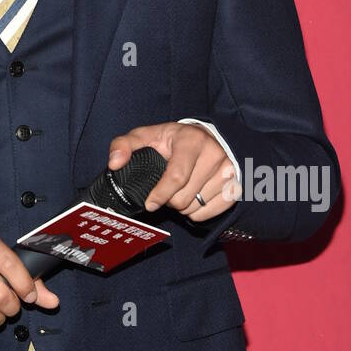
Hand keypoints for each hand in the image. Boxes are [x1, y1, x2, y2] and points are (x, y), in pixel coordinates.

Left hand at [108, 122, 241, 222]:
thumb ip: (124, 145)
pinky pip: (209, 213)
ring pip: (195, 207)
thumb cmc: (172, 140)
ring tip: (181, 189)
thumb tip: (114, 163)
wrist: (207, 138)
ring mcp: (229, 171)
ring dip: (182, 206)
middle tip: (166, 188)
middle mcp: (215, 154)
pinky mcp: (236, 186)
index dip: (160, 194)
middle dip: (169, 199)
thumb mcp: (146, 136)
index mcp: (192, 140)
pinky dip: (196, 212)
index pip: (176, 176)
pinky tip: (193, 196)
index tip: (150, 202)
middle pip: (184, 197)